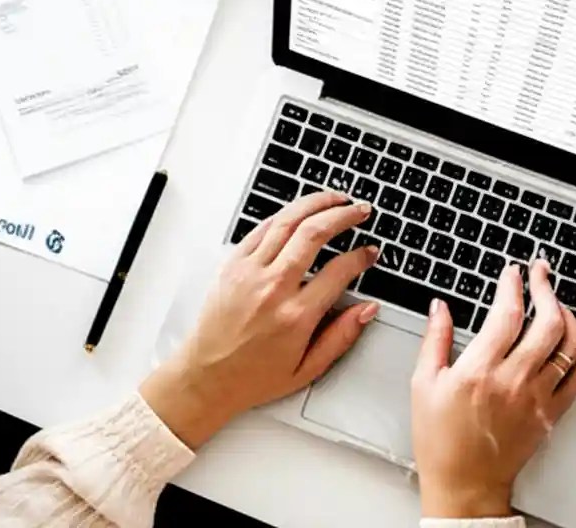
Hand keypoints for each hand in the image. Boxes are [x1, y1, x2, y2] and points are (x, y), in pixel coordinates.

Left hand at [141, 191, 378, 448]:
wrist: (205, 378)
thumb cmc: (253, 377)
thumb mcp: (307, 369)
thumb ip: (341, 337)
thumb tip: (367, 310)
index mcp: (295, 316)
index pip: (339, 271)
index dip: (361, 257)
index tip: (370, 252)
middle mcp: (272, 289)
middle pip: (314, 234)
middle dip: (344, 215)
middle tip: (360, 211)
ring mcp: (249, 273)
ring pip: (287, 222)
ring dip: (315, 204)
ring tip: (335, 198)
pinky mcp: (232, 266)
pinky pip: (261, 229)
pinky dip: (284, 215)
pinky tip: (299, 211)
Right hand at [411, 259, 575, 517]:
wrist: (465, 484)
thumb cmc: (441, 440)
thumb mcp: (424, 385)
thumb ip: (435, 340)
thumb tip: (441, 307)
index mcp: (479, 371)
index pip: (507, 313)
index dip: (514, 284)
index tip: (513, 272)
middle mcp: (513, 381)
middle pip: (547, 321)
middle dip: (546, 287)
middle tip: (541, 271)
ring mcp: (538, 397)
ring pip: (569, 344)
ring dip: (569, 312)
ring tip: (558, 297)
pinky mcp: (553, 412)